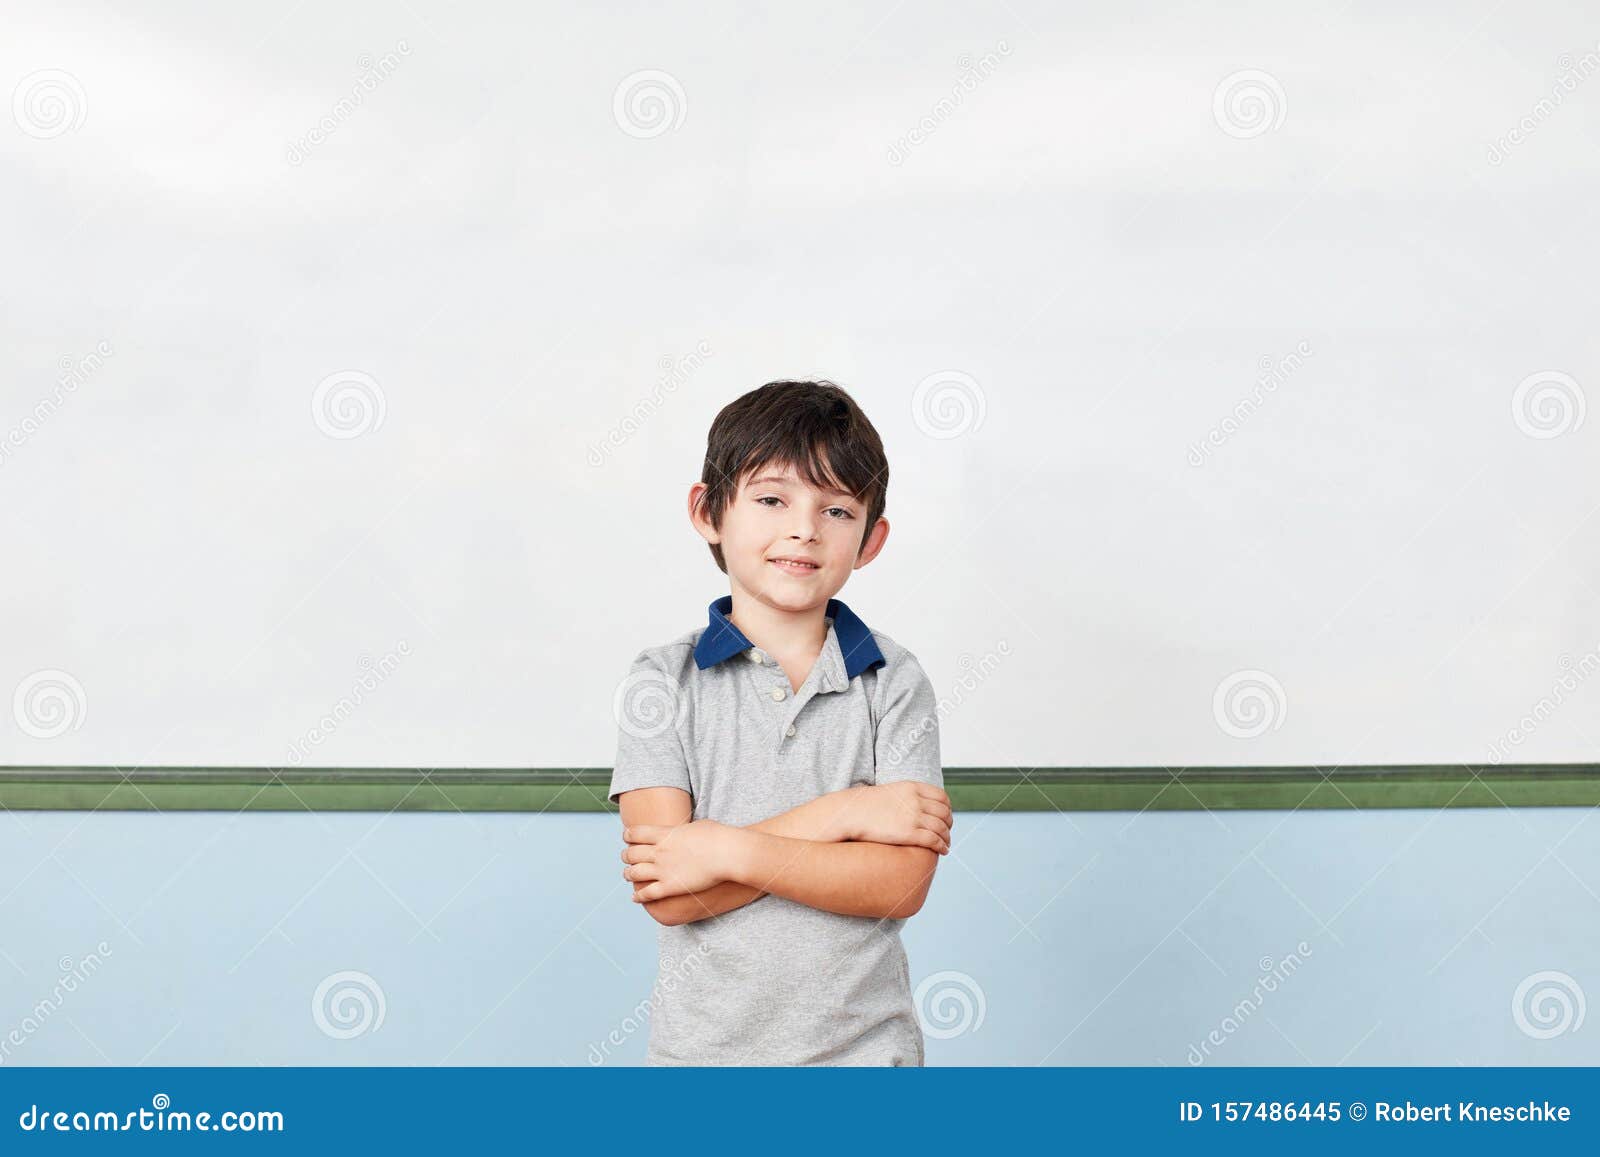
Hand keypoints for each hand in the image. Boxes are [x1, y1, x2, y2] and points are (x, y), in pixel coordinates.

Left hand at [622, 820, 743, 900]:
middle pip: (631, 854)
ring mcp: (663, 870)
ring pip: (634, 873)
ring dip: (628, 875)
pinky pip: (648, 894)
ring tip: (627, 876)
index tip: (627, 837)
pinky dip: (639, 897)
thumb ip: (686, 829)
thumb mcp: (698, 825)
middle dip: (626, 856)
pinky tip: (635, 898)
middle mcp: (659, 851)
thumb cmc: (719, 836)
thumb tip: (687, 830)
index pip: (635, 833)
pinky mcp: (670, 887)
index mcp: (665, 834)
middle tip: (625, 857)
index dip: (628, 835)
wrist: (727, 853)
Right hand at [835, 781, 952, 852]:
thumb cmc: (868, 806)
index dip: (948, 808)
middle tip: (947, 832)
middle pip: (944, 813)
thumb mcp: (892, 792)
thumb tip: (920, 806)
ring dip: (947, 837)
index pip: (942, 797)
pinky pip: (934, 840)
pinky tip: (943, 850)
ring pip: (942, 828)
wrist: (851, 814)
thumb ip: (909, 796)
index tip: (946, 817)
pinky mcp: (909, 833)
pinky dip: (942, 846)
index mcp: (912, 787)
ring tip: (946, 844)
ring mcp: (913, 816)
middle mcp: (916, 800)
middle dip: (949, 824)